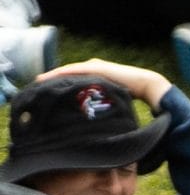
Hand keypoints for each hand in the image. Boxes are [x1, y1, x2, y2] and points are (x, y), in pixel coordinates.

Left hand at [35, 59, 165, 105]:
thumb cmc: (136, 98)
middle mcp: (94, 70)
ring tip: (38, 82)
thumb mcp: (114, 104)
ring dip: (52, 77)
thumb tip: (99, 127)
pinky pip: (73, 70)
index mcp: (97, 79)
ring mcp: (94, 67)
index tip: (47, 96)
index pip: (74, 82)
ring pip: (68, 72)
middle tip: (37, 88)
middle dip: (53, 82)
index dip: (60, 87)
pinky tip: (48, 78)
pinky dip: (60, 73)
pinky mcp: (95, 67)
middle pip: (68, 75)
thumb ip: (105, 109)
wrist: (148, 86)